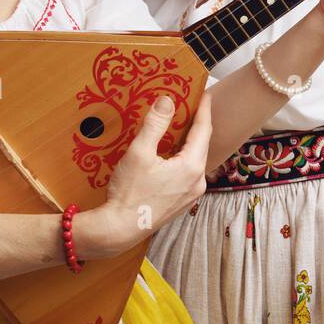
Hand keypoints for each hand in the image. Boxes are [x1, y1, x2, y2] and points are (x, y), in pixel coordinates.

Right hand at [84, 92, 212, 257]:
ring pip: (194, 161)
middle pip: (200, 145)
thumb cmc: (129, 193)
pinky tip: (170, 155)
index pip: (203, 130)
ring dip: (188, 143)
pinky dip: (182, 159)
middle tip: (190, 107)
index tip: (204, 94)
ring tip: (180, 127)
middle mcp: (197, 182)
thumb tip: (167, 101)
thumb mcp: (139, 152)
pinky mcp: (181, 203)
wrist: (119, 229)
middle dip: (196, 125)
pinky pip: (187, 174)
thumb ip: (155, 124)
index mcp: (192, 167)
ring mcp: (190, 195)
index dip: (203, 110)